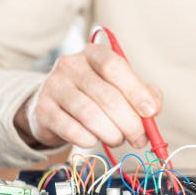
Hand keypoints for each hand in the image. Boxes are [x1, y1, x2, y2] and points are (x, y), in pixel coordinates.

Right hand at [14, 44, 161, 149]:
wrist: (54, 106)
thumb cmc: (97, 95)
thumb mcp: (123, 87)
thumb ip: (145, 94)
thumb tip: (152, 110)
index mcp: (95, 54)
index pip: (115, 66)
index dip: (136, 91)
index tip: (150, 112)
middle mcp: (71, 65)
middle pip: (107, 96)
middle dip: (130, 123)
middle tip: (139, 138)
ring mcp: (53, 86)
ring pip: (90, 115)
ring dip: (111, 134)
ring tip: (118, 139)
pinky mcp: (43, 110)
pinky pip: (72, 130)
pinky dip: (90, 140)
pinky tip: (94, 139)